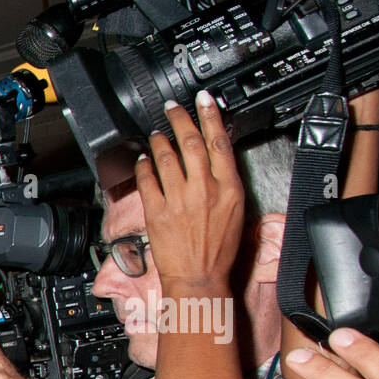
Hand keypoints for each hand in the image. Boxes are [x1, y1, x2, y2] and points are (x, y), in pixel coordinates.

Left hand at [135, 92, 243, 295]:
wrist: (199, 278)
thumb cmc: (219, 250)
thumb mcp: (236, 211)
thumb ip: (226, 182)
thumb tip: (217, 160)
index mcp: (229, 187)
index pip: (219, 141)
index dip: (210, 116)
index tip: (204, 100)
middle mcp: (204, 189)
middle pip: (191, 143)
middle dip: (181, 119)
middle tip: (173, 107)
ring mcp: (179, 200)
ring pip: (167, 158)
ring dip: (160, 141)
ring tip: (157, 133)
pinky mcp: (157, 212)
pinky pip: (148, 181)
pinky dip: (144, 167)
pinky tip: (142, 160)